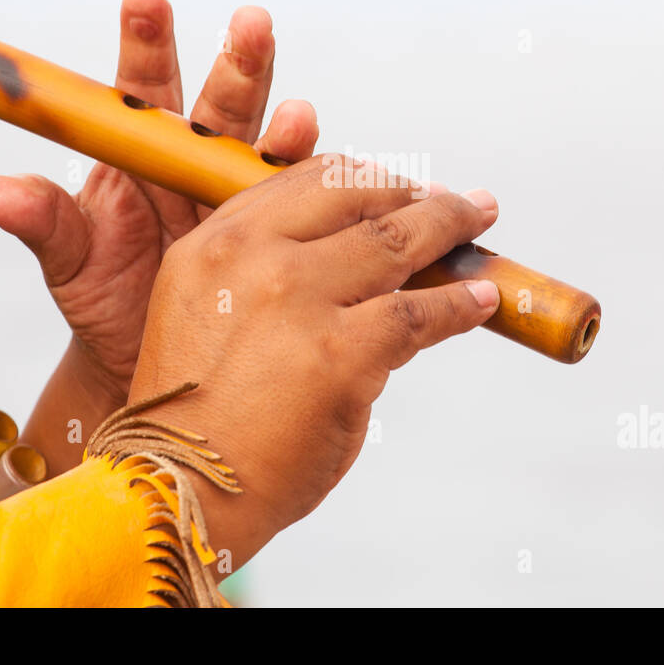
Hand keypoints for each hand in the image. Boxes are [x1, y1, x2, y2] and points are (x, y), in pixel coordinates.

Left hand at [0, 0, 318, 465]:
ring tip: (296, 112)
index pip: (142, 87)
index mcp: (140, 155)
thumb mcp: (69, 261)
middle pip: (220, 105)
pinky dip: (312, 188)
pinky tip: (324, 175)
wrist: (147, 358)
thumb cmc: (105, 299)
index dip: (146, 41)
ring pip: (264, 147)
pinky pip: (297, 205)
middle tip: (251, 23)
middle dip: (237, 65)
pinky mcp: (274, 234)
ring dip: (283, 125)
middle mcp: (194, 165)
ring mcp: (236, 198)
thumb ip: (44, 220)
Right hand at [127, 156, 501, 569]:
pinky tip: (480, 299)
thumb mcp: (205, 311)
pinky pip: (418, 314)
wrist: (183, 488)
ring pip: (395, 242)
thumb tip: (348, 251)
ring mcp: (299, 301)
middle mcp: (254, 258)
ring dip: (448, 226)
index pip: (303, 181)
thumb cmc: (200, 413)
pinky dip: (459, 304)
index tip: (396, 184)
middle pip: (355, 197)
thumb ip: (261, 271)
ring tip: (478, 221)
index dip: (362, 177)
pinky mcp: (341, 354)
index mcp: (216, 243)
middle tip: (453, 199)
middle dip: (414, 192)